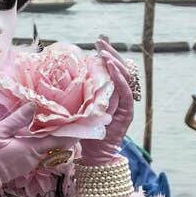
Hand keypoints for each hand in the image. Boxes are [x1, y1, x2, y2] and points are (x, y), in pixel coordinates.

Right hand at [0, 102, 77, 186]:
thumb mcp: (0, 131)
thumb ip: (18, 119)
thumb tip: (33, 106)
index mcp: (31, 148)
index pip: (57, 140)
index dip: (71, 132)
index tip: (82, 124)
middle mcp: (35, 157)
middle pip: (57, 145)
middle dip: (67, 134)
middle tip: (75, 120)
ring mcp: (31, 163)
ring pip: (50, 149)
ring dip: (56, 137)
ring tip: (62, 123)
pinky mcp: (26, 165)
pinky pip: (41, 152)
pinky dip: (46, 142)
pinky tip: (44, 132)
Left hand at [89, 38, 136, 164]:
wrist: (95, 155)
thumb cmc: (86, 132)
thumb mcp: (81, 107)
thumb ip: (81, 94)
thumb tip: (69, 76)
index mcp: (112, 93)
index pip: (113, 69)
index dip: (107, 55)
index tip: (97, 43)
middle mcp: (122, 97)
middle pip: (122, 69)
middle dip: (111, 53)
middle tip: (100, 41)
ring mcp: (126, 105)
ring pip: (126, 78)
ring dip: (115, 63)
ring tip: (105, 53)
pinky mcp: (127, 114)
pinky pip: (125, 93)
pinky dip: (120, 79)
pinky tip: (112, 68)